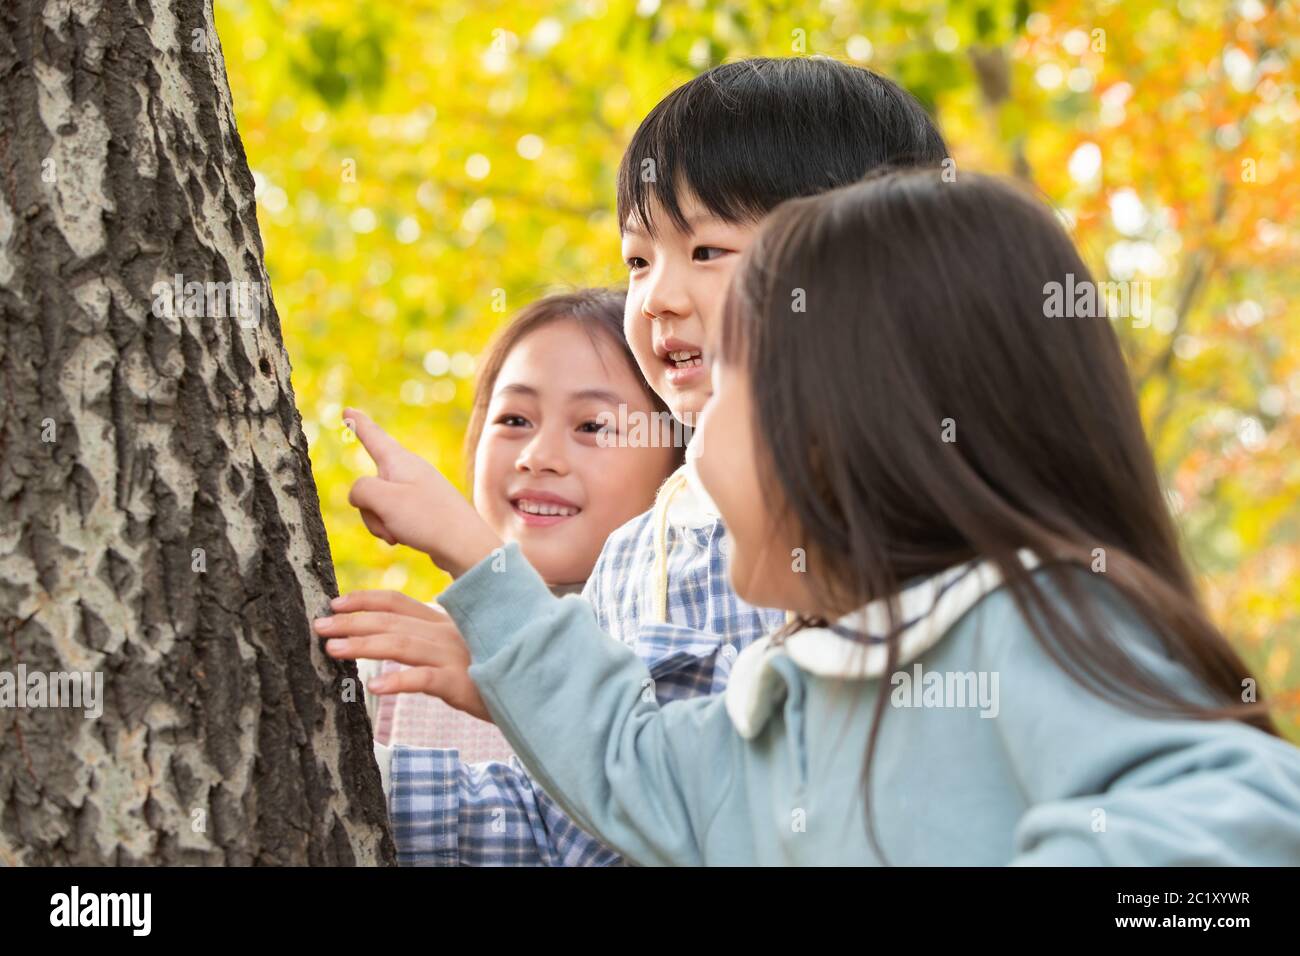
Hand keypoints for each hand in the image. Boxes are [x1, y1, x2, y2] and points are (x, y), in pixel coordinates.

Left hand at [315, 589, 491, 722]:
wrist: (536, 688)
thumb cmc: (497, 671)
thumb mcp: (464, 651)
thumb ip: (435, 642)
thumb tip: (400, 639)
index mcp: (444, 624)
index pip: (398, 602)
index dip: (365, 600)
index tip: (335, 602)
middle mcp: (446, 634)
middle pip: (391, 620)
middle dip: (351, 622)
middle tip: (318, 627)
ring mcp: (454, 656)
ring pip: (400, 645)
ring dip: (363, 645)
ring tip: (333, 651)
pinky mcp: (462, 683)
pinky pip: (424, 679)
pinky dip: (398, 680)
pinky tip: (374, 685)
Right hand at [344, 407, 501, 577]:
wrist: (465, 545)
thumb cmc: (427, 518)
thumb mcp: (384, 500)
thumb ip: (361, 490)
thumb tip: (360, 496)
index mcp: (399, 460)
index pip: (373, 436)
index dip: (358, 424)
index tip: (348, 411)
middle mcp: (408, 471)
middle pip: (368, 485)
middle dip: (368, 509)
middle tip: (390, 522)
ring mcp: (414, 490)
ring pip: (377, 505)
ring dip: (380, 523)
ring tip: (400, 533)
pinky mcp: (420, 510)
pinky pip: (392, 517)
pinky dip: (393, 530)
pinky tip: (407, 539)